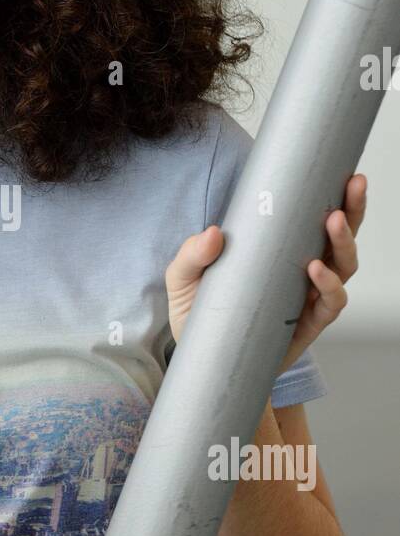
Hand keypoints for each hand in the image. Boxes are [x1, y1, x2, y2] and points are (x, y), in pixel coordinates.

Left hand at [165, 173, 366, 373]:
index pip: (314, 218)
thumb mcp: (183, 280)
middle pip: (340, 237)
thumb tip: (214, 233)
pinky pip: (331, 304)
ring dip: (343, 243)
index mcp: (280, 250)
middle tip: (352, 186)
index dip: (335, 196)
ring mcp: (307, 298)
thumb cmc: (199, 316)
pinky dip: (329, 285)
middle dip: (352, 209)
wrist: (202, 364)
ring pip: (344, 266)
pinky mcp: (307, 326)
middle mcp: (302, 271)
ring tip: (332, 223)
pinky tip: (316, 270)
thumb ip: (191, 256)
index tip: (344, 171)